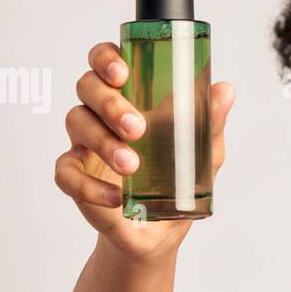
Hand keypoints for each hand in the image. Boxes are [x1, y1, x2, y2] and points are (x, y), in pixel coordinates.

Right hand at [53, 42, 235, 258]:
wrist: (158, 234)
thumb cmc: (177, 181)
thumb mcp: (202, 154)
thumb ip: (210, 124)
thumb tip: (225, 91)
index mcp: (129, 96)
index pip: (106, 62)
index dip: (105, 57)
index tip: (121, 71)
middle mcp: (101, 114)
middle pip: (87, 87)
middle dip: (109, 102)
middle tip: (136, 127)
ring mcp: (84, 144)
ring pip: (76, 122)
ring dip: (103, 142)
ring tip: (132, 165)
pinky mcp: (75, 176)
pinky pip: (66, 173)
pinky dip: (89, 186)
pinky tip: (115, 197)